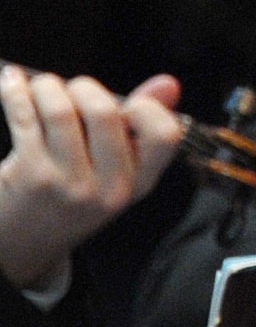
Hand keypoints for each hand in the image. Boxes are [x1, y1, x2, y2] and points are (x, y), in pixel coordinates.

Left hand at [0, 66, 182, 289]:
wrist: (24, 243)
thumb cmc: (73, 196)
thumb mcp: (116, 173)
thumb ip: (141, 127)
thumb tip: (168, 83)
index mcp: (139, 184)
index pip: (164, 136)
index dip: (148, 108)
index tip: (128, 103)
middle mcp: (107, 188)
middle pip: (105, 113)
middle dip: (84, 87)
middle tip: (71, 89)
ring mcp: (67, 184)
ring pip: (61, 111)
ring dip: (47, 87)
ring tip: (41, 86)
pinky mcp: (30, 177)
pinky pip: (25, 118)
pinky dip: (15, 92)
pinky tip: (12, 82)